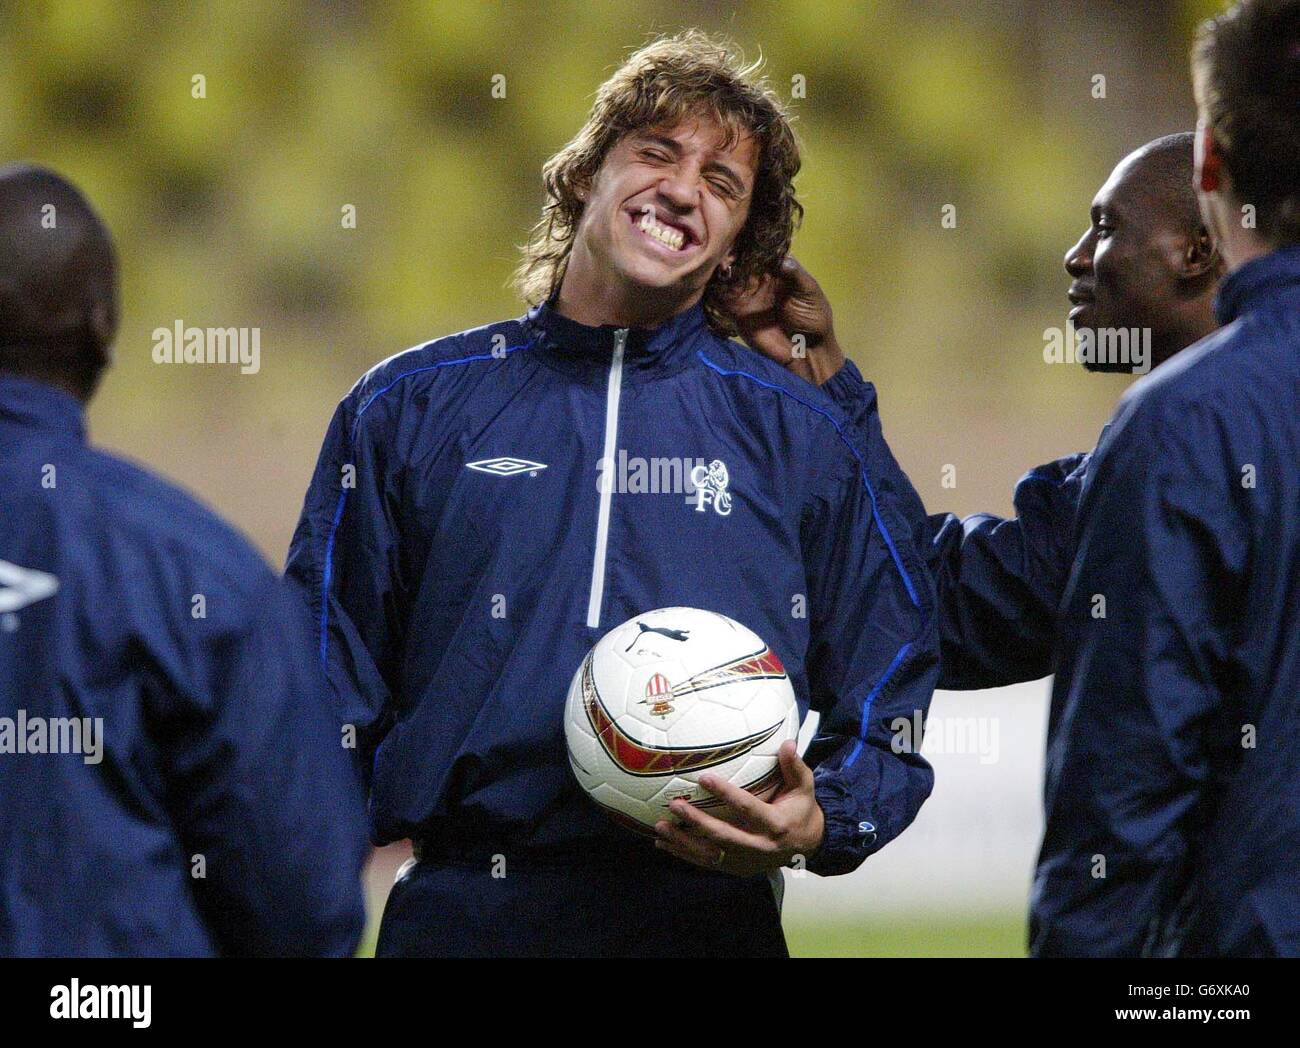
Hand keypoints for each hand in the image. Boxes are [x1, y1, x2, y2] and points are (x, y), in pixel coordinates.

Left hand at [653, 741, 825, 876]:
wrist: (808, 846)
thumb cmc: (801, 810)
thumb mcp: (804, 788)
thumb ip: (795, 766)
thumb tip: (788, 743)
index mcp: (776, 825)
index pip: (748, 809)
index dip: (726, 794)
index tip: (704, 778)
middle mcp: (760, 847)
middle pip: (724, 837)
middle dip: (697, 822)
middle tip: (675, 805)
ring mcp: (746, 862)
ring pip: (710, 855)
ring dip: (683, 842)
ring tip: (660, 827)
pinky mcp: (736, 869)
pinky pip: (706, 863)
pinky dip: (683, 854)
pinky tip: (663, 844)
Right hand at [720, 255, 844, 385]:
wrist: (806, 351)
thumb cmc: (813, 317)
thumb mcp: (809, 291)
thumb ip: (795, 274)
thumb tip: (781, 258)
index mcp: (777, 268)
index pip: (761, 250)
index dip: (751, 242)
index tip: (743, 235)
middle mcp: (758, 277)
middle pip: (740, 259)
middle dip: (731, 253)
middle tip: (727, 249)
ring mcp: (745, 293)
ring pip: (728, 275)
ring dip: (721, 269)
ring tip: (721, 264)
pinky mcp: (735, 311)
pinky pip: (720, 297)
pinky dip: (714, 289)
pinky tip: (713, 282)